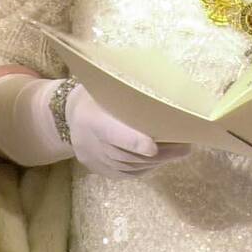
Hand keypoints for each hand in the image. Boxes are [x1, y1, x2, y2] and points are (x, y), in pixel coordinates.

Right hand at [0, 70, 191, 175]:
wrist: (66, 118)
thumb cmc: (94, 96)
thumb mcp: (104, 87)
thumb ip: (126, 89)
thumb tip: (160, 78)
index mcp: (93, 119)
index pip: (114, 133)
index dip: (133, 142)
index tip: (152, 146)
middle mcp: (92, 143)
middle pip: (128, 154)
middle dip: (160, 153)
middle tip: (186, 146)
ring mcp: (95, 160)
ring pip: (130, 166)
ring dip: (157, 161)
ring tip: (180, 151)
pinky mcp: (100, 170)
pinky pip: (126, 174)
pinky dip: (146, 168)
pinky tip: (161, 159)